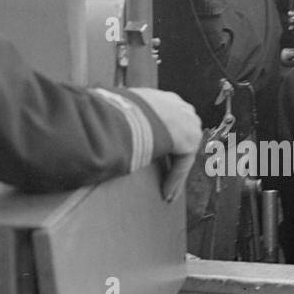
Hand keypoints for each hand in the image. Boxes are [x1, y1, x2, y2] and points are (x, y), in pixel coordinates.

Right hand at [129, 88, 201, 202]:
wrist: (137, 111)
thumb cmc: (124, 106)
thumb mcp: (123, 106)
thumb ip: (123, 114)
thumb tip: (102, 117)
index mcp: (167, 99)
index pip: (168, 122)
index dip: (161, 138)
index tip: (154, 150)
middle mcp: (183, 109)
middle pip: (179, 139)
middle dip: (171, 158)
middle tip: (162, 175)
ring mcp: (190, 125)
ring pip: (181, 156)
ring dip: (173, 175)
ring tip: (165, 192)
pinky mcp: (191, 142)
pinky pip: (181, 166)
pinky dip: (173, 181)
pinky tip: (166, 194)